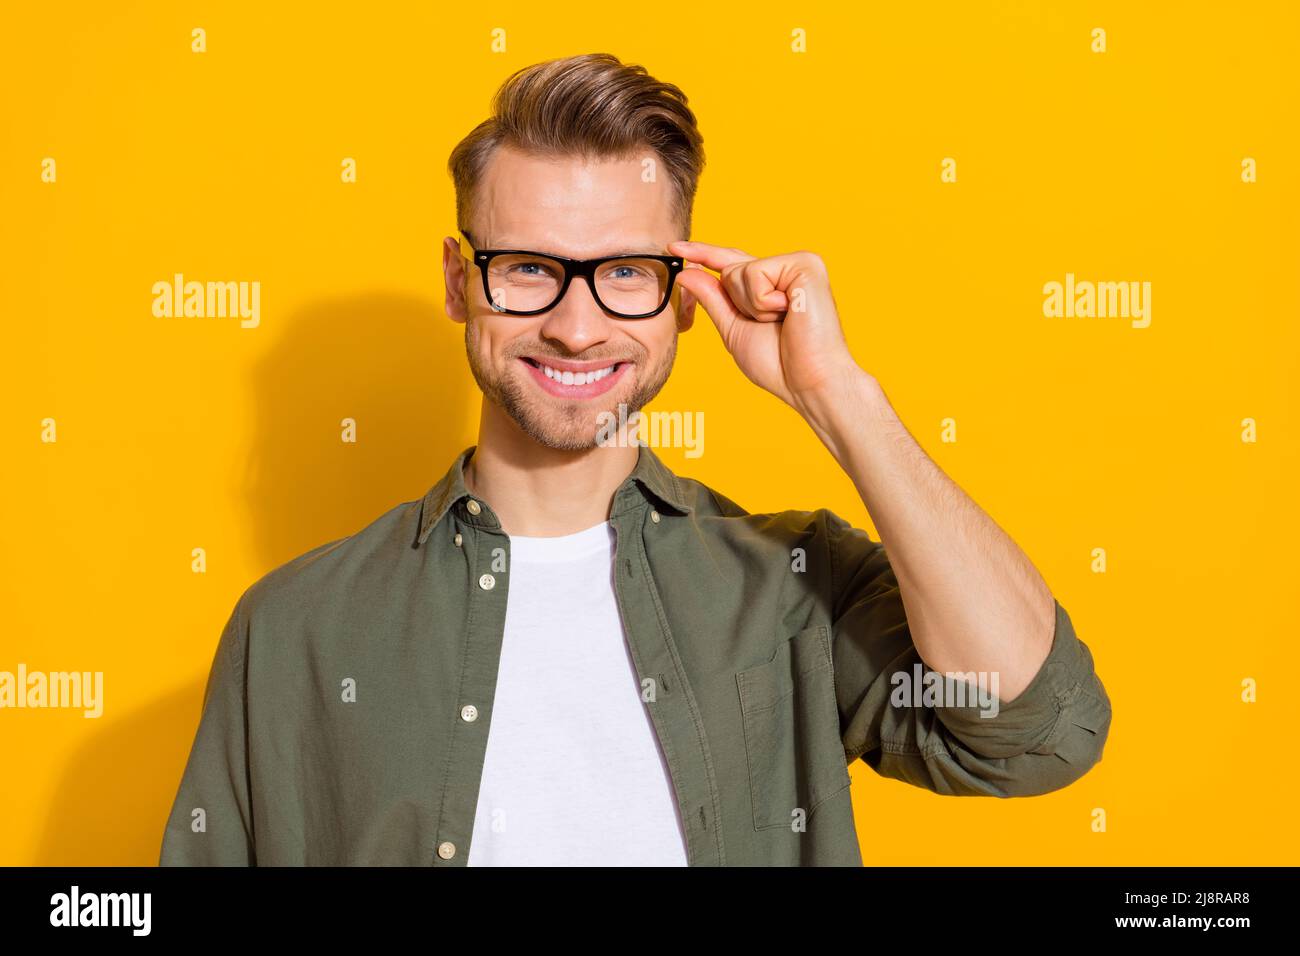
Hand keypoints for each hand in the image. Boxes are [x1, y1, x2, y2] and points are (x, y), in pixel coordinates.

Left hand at [668, 240, 864, 416]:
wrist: (808, 382)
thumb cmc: (778, 363)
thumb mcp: (734, 329)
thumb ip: (712, 299)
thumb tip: (686, 272)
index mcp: (771, 285)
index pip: (731, 264)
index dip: (703, 255)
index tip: (674, 248)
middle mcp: (785, 269)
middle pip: (730, 269)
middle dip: (738, 304)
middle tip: (769, 326)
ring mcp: (798, 264)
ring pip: (739, 270)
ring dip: (751, 306)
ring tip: (782, 321)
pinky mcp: (806, 264)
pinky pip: (756, 272)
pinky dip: (762, 302)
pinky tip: (788, 313)